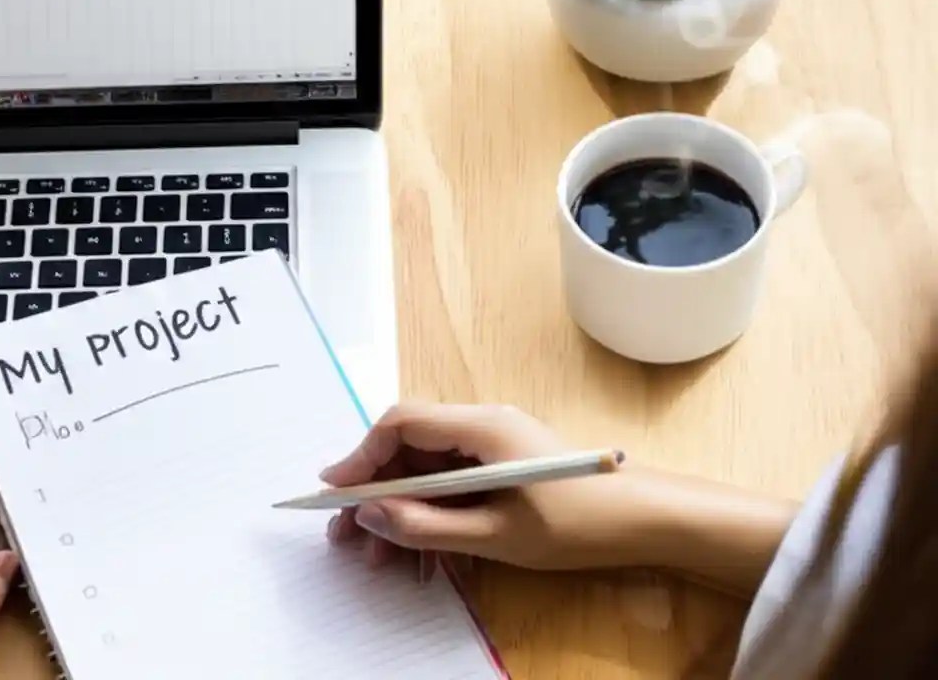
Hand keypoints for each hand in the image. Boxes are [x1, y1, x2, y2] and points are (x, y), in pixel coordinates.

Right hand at [322, 403, 797, 597]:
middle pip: (409, 448)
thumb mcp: (495, 535)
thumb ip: (426, 525)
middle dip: (375, 493)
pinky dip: (433, 515)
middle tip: (348, 537)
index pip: (401, 424)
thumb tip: (370, 515)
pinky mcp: (503, 465)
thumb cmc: (579, 524)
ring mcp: (494, 444)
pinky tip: (424, 554)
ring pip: (428, 471)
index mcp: (481, 426)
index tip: (333, 493)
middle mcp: (482, 425)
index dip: (360, 456)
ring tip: (382, 558)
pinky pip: (453, 484)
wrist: (648, 521)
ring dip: (402, 511)